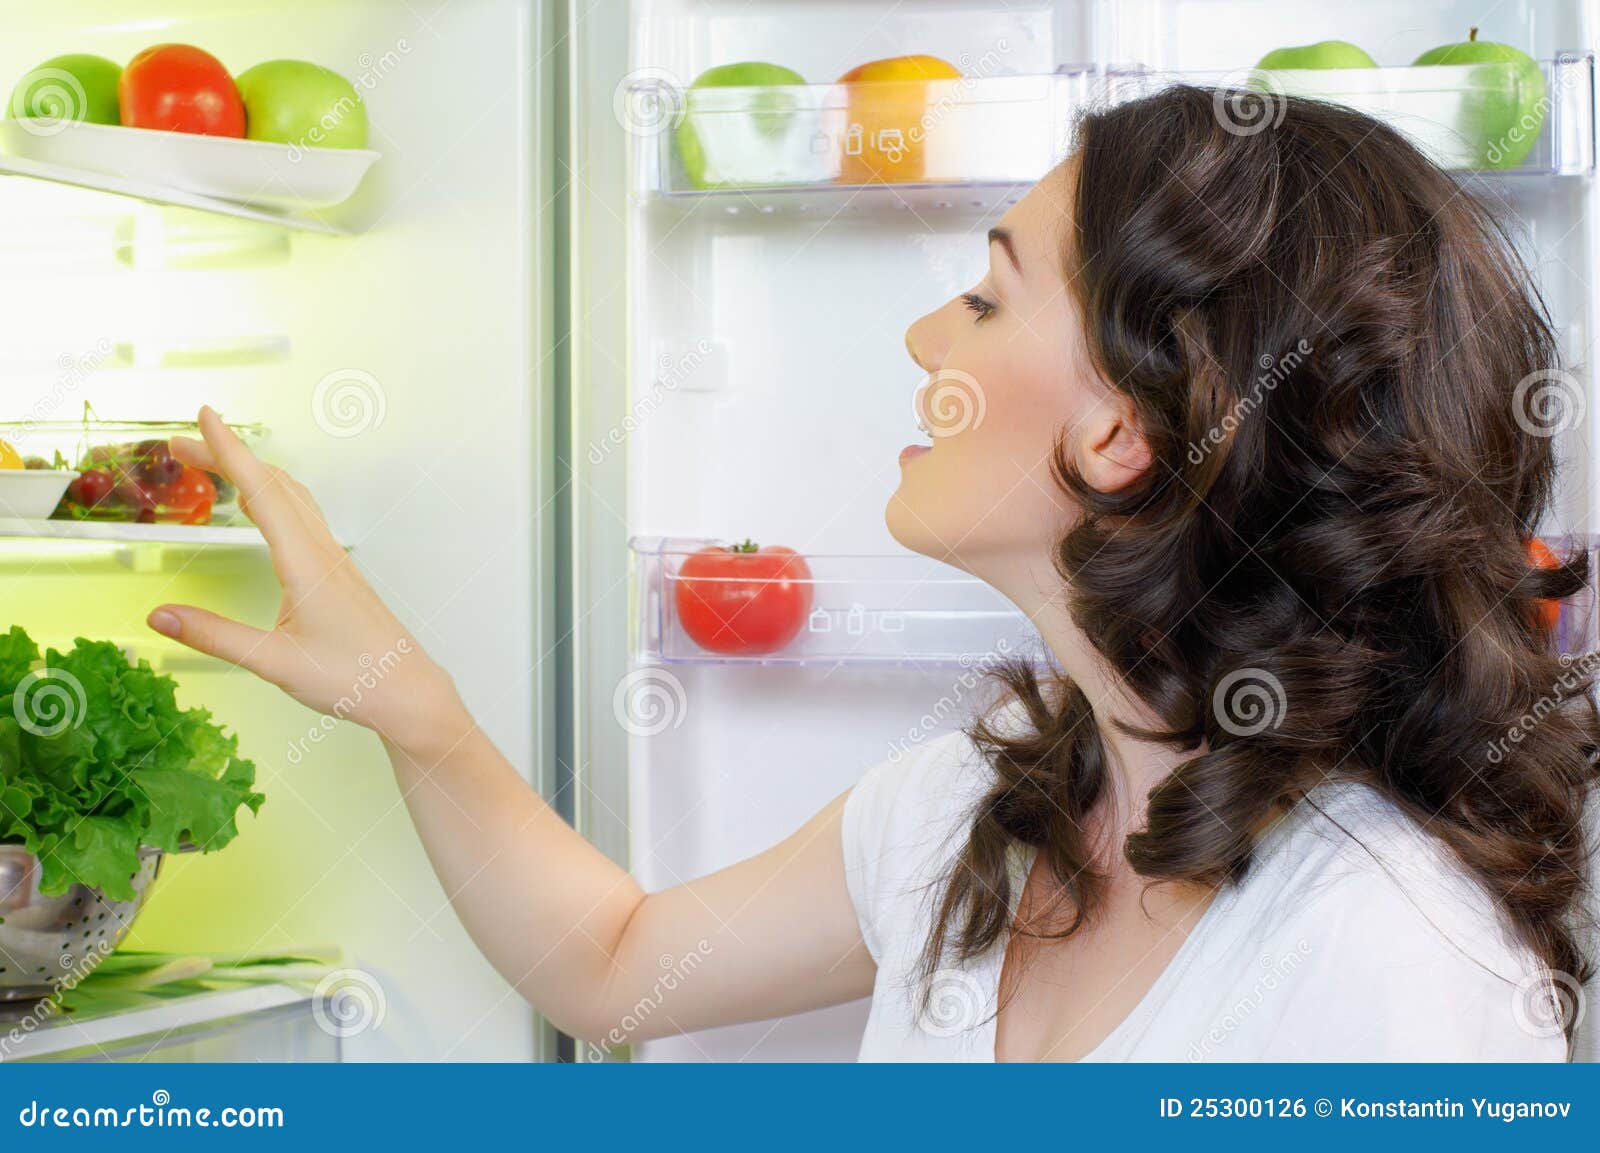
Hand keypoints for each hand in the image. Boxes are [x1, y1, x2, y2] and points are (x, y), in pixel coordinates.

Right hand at [148, 407, 466, 754]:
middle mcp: (322, 552)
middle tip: (178, 445)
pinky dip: (273, 496)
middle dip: (226, 456)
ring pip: (292, 497)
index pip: (263, 493)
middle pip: (272, 485)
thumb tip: (158, 617)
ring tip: (210, 465)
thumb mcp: (274, 663)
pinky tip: (259, 505)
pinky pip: (303, 516)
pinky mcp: (338, 572)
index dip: (230, 451)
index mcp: (305, 564)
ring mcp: (334, 559)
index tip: (205, 416)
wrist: (407, 691)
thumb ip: (215, 637)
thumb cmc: (353, 678)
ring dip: (250, 473)